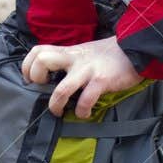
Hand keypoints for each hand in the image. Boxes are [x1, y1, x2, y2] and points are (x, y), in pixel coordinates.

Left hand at [21, 37, 141, 118]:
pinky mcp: (101, 81)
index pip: (38, 50)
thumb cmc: (108, 54)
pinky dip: (82, 111)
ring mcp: (87, 70)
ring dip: (55, 104)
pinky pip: (86, 100)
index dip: (27, 65)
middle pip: (42, 61)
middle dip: (35, 78)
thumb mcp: (84, 52)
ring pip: (61, 88)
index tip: (30, 79)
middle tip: (43, 88)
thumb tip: (54, 76)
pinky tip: (84, 113)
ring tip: (58, 111)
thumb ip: (69, 61)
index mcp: (68, 52)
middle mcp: (74, 59)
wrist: (135, 49)